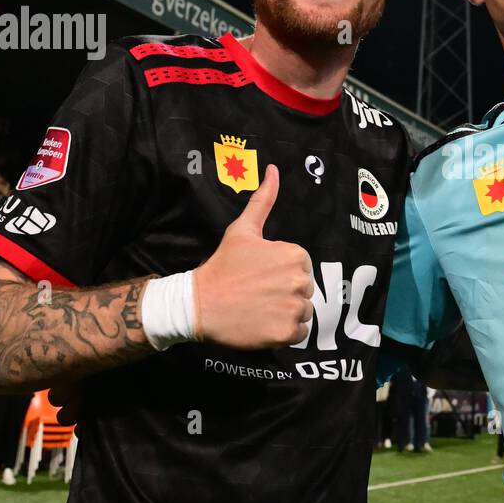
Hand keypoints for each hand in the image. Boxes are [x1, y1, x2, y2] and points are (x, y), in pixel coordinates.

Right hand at [193, 165, 315, 348]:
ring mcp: (294, 308)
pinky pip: (298, 333)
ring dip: (286, 313)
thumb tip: (274, 169)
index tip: (260, 276)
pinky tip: (263, 323)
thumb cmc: (222, 266)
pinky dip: (283, 332)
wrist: (198, 303)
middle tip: (258, 293)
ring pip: (304, 312)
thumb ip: (263, 201)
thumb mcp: (243, 230)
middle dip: (286, 293)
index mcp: (295, 255)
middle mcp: (299, 280)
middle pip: (305, 290)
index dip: (281, 273)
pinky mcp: (287, 332)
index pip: (302, 268)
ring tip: (260, 308)